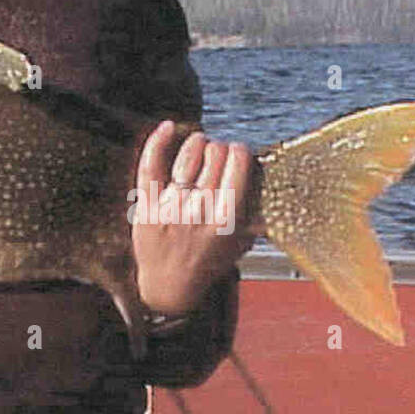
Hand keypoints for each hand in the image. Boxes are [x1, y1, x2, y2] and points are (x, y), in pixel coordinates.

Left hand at [130, 121, 258, 316]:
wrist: (169, 286)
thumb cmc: (209, 260)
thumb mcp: (240, 242)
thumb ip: (255, 212)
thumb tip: (267, 176)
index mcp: (227, 219)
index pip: (238, 164)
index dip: (240, 151)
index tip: (239, 153)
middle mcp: (200, 210)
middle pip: (215, 154)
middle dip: (219, 148)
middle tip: (217, 156)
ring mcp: (171, 206)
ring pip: (188, 153)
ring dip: (197, 143)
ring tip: (199, 147)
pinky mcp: (147, 204)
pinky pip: (151, 163)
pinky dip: (159, 140)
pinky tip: (169, 127)